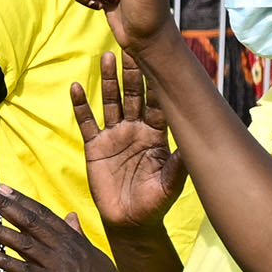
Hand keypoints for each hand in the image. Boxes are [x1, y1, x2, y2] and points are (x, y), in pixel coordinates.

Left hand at [0, 180, 139, 271]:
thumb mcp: (94, 255)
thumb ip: (78, 235)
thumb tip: (71, 215)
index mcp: (73, 240)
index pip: (43, 213)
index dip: (21, 199)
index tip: (3, 187)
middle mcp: (64, 248)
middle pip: (30, 221)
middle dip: (5, 205)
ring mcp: (58, 266)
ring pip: (24, 243)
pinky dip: (6, 263)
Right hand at [70, 51, 180, 228]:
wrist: (131, 224)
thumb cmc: (155, 204)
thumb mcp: (171, 184)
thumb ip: (179, 163)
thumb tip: (194, 143)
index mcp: (157, 135)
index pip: (157, 103)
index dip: (156, 83)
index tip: (157, 60)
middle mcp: (136, 130)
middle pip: (133, 95)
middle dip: (132, 72)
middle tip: (131, 47)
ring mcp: (115, 136)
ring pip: (110, 102)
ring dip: (108, 80)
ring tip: (106, 57)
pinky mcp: (95, 147)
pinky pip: (86, 122)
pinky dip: (80, 105)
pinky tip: (76, 87)